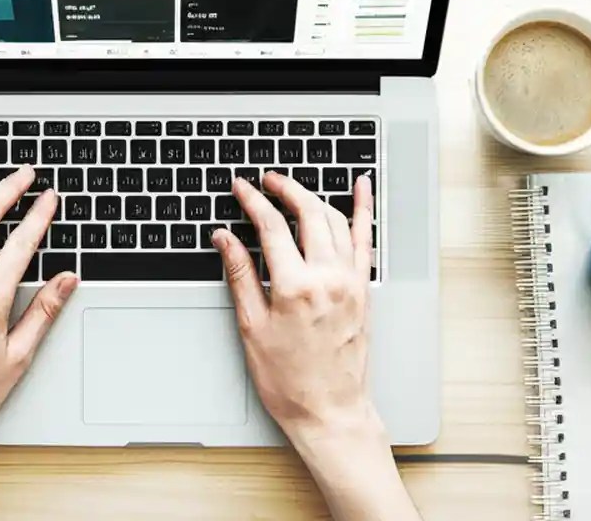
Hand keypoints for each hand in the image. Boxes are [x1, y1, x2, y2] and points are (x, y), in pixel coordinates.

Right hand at [211, 171, 376, 441]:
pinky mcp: (363, 289)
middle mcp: (328, 278)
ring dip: (313, 196)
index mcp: (295, 287)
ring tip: (294, 187)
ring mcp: (350, 281)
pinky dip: (363, 209)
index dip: (252, 201)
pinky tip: (361, 188)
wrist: (329, 410)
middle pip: (307, 213)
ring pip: (335, 220)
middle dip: (284, 189)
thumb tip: (224, 239)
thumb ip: (239, 275)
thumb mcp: (251, 327)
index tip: (241, 187)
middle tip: (266, 180)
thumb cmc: (289, 380)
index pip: (271, 226)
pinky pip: (365, 238)